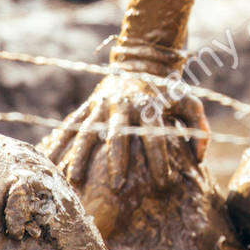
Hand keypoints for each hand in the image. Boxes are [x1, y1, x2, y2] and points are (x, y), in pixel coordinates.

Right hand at [40, 70, 208, 237]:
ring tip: (75, 180)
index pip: (156, 136)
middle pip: (119, 135)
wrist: (140, 63)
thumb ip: (200, 129)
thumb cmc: (167, 91)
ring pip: (89, 132)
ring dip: (81, 156)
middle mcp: (123, 106)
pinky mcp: (89, 107)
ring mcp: (102, 106)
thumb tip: (200, 160)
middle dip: (117, 161)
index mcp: (149, 106)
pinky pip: (71, 126)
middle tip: (117, 186)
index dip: (160, 159)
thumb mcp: (190, 102)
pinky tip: (49, 162)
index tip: (164, 182)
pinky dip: (60, 143)